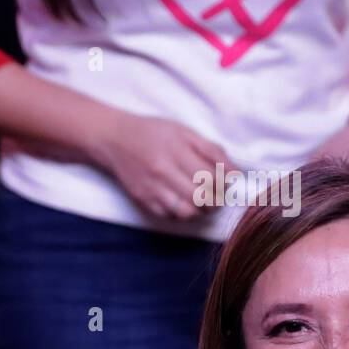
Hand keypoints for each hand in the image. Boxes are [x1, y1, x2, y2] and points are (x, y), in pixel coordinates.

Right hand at [94, 111, 233, 219]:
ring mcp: (152, 189)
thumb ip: (212, 151)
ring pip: (187, 213)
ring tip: (203, 200)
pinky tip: (183, 201)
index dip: (226, 185)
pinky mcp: (143, 200)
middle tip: (218, 195)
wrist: (114, 139)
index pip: (213, 178)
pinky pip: (170, 216)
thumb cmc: (154, 132)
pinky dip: (182, 212)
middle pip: (202, 199)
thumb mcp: (185, 132)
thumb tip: (235, 173)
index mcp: (177, 151)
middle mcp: (164, 172)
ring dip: (201, 210)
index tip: (227, 182)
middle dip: (216, 200)